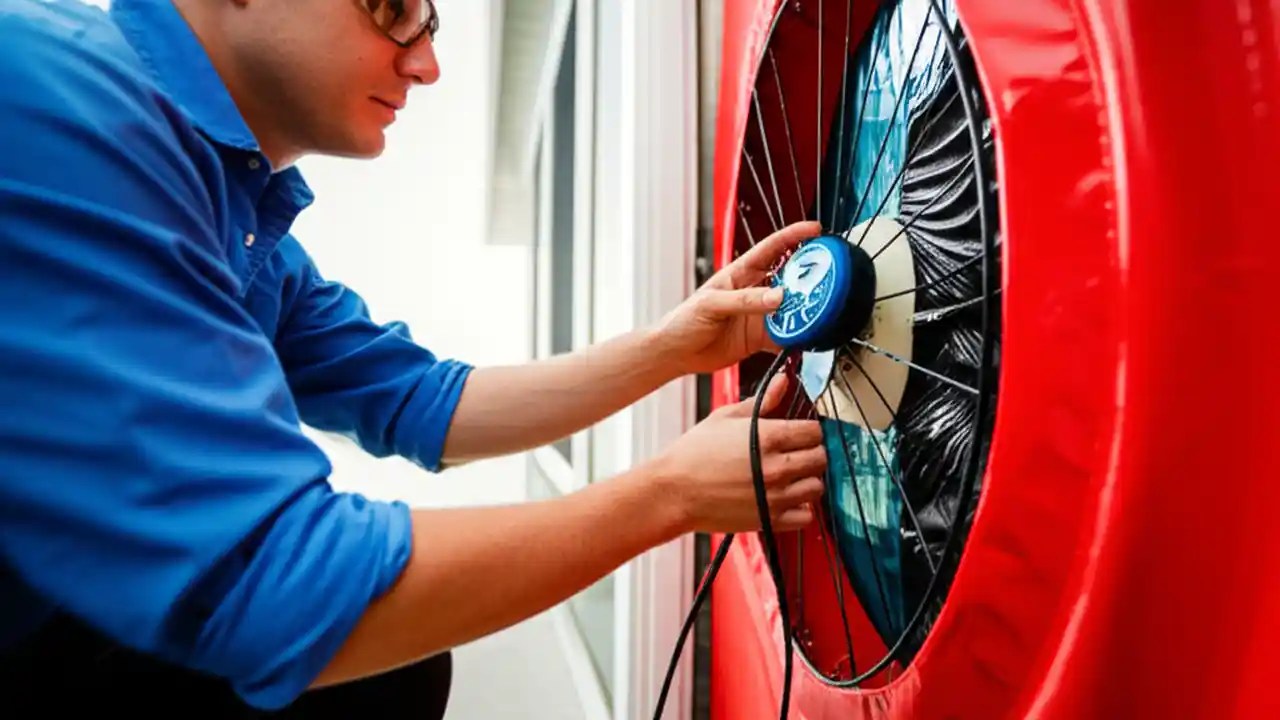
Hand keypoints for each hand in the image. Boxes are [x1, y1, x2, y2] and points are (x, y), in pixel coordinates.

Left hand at [651, 220, 821, 375]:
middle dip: (809, 276)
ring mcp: (759, 315)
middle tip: (829, 278)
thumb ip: (745, 301)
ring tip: (822, 310)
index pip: (771, 248)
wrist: (675, 354)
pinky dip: (797, 336)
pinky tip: (807, 337)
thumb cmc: (683, 321)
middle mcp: (753, 291)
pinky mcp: (759, 338)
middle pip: (789, 278)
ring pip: (791, 308)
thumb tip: (779, 297)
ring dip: (805, 309)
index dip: (793, 236)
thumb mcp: (711, 305)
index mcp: (740, 273)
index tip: (816, 230)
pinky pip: (785, 335)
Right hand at [651, 374, 826, 533]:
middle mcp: (778, 466)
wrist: (674, 491)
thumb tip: (783, 380)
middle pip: (820, 458)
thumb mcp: (725, 417)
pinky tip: (784, 498)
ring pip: (816, 487)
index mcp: (770, 436)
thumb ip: (762, 400)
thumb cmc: (694, 453)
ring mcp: (776, 496)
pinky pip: (805, 516)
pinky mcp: (770, 519)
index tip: (798, 434)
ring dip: (806, 480)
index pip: (815, 431)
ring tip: (789, 477)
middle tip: (795, 454)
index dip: (808, 430)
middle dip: (810, 453)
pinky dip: (799, 508)